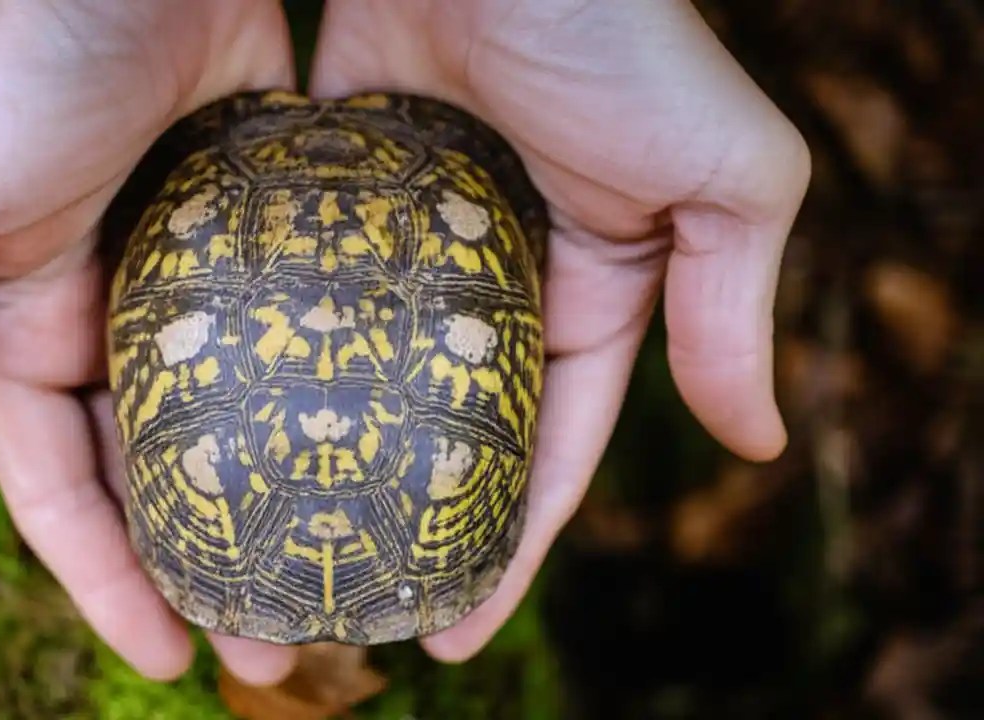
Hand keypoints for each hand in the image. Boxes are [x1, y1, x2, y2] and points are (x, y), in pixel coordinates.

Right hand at [0, 0, 298, 684]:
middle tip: (276, 654)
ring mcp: (203, 292)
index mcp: (26, 334)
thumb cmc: (21, 66)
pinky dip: (329, 416)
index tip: (169, 663)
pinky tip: (385, 468)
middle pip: (165, 480)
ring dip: (276, 513)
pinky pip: (306, 354)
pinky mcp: (277, 247)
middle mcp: (116, 326)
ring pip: (240, 433)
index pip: (64, 491)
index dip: (109, 583)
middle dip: (207, 572)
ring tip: (337, 588)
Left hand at [311, 0, 809, 660]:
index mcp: (587, 292)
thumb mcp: (727, 174)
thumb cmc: (619, 34)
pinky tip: (226, 437)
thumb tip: (758, 443)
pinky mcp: (331, 196)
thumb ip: (736, 305)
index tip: (450, 634)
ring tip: (275, 554)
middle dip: (407, 529)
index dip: (506, 550)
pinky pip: (299, 302)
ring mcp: (407, 245)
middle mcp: (493, 281)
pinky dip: (273, 367)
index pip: (544, 452)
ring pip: (367, 383)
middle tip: (348, 621)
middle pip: (446, 434)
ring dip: (332, 467)